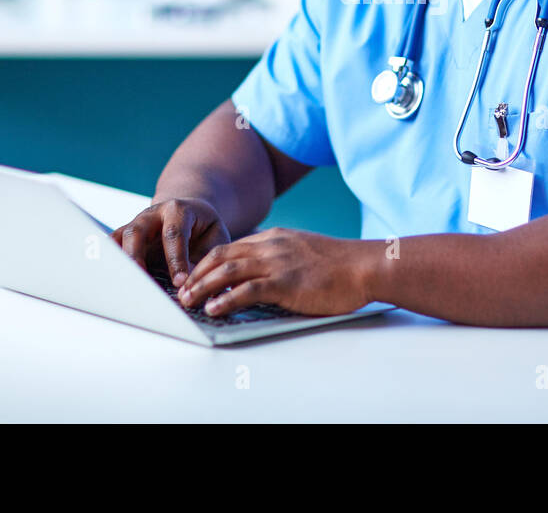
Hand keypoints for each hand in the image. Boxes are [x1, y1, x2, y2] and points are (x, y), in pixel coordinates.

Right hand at [112, 198, 230, 286]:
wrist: (190, 213)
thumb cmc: (204, 229)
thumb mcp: (213, 239)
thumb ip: (204, 259)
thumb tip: (192, 286)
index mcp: (178, 210)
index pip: (173, 234)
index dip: (176, 259)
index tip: (180, 282)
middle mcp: (152, 215)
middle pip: (137, 233)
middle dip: (137, 258)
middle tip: (142, 283)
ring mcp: (135, 224)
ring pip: (119, 240)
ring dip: (120, 262)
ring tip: (124, 285)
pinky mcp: (125, 237)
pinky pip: (111, 247)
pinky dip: (109, 262)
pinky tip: (111, 281)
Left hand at [178, 228, 375, 316]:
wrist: (365, 266)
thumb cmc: (340, 265)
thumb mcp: (304, 252)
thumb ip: (282, 258)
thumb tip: (263, 276)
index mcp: (276, 239)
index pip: (231, 247)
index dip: (207, 262)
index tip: (194, 277)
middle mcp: (272, 246)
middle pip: (222, 255)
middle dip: (197, 274)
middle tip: (182, 291)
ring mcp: (278, 263)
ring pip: (228, 271)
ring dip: (203, 286)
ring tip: (188, 301)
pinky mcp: (286, 282)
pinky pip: (248, 290)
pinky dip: (226, 299)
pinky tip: (214, 309)